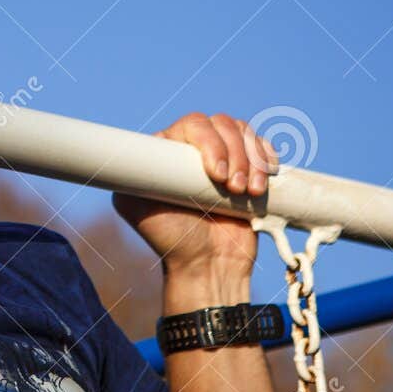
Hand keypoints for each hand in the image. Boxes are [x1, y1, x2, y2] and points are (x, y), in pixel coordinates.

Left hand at [112, 112, 277, 281]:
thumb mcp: (134, 205)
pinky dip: (267, 159)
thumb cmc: (171, 239)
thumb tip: (125, 152)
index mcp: (167, 152)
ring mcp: (223, 157)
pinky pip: (262, 146)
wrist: (210, 266)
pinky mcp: (248, 169)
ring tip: (249, 193)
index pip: (192, 124)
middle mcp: (194, 149)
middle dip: (233, 154)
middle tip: (233, 188)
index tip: (216, 175)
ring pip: (243, 132)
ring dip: (252, 160)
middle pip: (221, 124)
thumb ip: (129, 174)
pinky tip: (264, 181)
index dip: (209, 142)